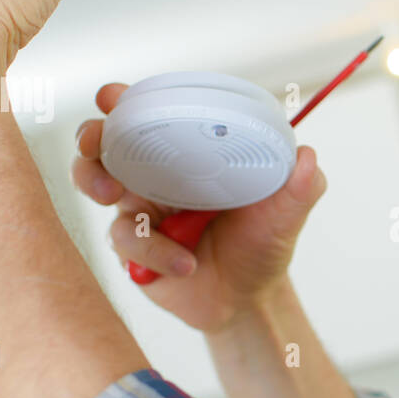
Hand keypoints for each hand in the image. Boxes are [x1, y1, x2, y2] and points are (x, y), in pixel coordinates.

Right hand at [73, 83, 328, 331]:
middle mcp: (157, 175)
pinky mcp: (132, 248)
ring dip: (94, 181)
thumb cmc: (262, 244)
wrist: (249, 299)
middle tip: (94, 143)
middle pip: (106, 141)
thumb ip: (300, 183)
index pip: (153, 115)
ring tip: (115, 195)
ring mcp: (140, 210)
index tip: (115, 97)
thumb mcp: (287, 212)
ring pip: (96, 183)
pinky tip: (185, 262)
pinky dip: (155, 251)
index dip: (127, 101)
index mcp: (190, 154)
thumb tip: (306, 154)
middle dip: (92, 135)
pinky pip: (126, 240)